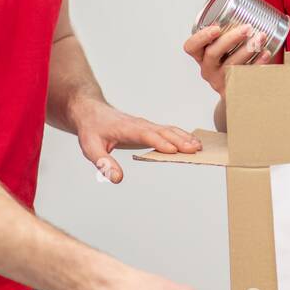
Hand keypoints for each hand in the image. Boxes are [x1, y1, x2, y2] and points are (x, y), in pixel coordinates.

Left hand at [71, 97, 200, 183]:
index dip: (160, 142)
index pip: (147, 135)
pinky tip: (191, 141)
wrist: (90, 111)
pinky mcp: (149, 127)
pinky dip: (181, 135)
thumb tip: (117, 178)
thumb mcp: (90, 147)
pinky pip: (168, 130)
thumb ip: (103, 163)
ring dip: (184, 137)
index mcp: (128, 128)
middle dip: (180, 140)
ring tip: (199, 147)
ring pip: (169, 129)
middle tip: (195, 150)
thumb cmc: (91, 128)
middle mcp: (140, 124)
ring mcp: (146, 125)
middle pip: (164, 131)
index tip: (174, 151)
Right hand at [183, 23, 272, 94]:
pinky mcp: (235, 90)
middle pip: (213, 54)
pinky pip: (246, 76)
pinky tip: (266, 53)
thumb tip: (248, 1)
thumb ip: (227, 31)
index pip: (191, 47)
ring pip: (231, 65)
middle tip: (247, 28)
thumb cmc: (231, 62)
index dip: (201, 37)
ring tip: (261, 37)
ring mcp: (221, 81)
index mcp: (201, 56)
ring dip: (248, 49)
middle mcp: (208, 69)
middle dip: (230, 39)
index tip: (216, 27)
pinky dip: (258, 63)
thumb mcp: (222, 50)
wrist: (238, 94)